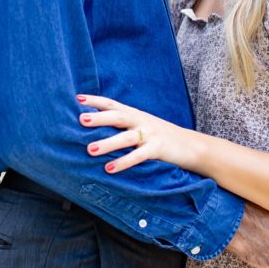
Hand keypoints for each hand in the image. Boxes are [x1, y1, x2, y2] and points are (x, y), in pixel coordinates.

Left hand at [77, 93, 201, 173]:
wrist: (191, 145)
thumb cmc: (159, 136)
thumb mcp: (141, 125)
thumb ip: (123, 123)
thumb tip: (95, 125)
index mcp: (135, 113)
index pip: (112, 104)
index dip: (95, 101)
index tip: (77, 98)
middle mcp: (141, 121)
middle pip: (118, 116)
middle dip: (99, 117)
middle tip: (80, 119)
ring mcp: (151, 134)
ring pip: (126, 138)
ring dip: (107, 143)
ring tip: (90, 150)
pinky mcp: (158, 149)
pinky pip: (139, 156)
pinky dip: (124, 162)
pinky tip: (109, 169)